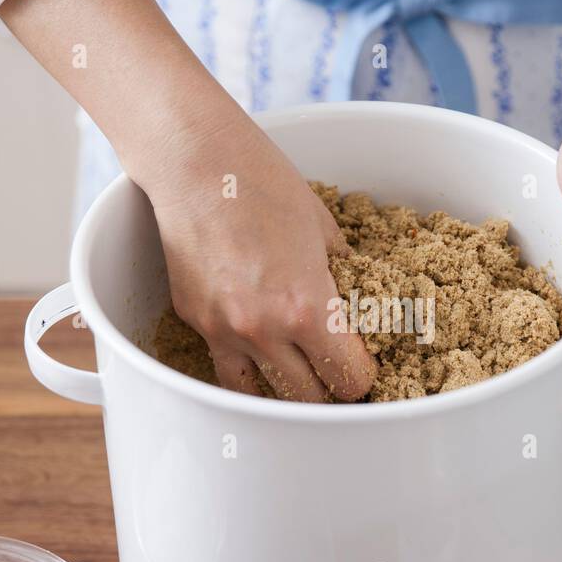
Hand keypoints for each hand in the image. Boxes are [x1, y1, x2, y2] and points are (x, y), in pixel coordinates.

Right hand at [0, 0, 374, 402]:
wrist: (196, 162)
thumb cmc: (264, 183)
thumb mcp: (323, 229)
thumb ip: (340, 273)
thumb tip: (352, 296)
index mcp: (308, 307)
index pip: (348, 379)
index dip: (363, 378)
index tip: (365, 369)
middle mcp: (265, 330)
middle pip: (310, 399)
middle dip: (330, 390)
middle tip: (337, 375)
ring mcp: (225, 331)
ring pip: (264, 396)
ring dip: (288, 392)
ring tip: (301, 377)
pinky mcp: (196, 322)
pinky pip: (227, 371)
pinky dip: (248, 376)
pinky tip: (262, 366)